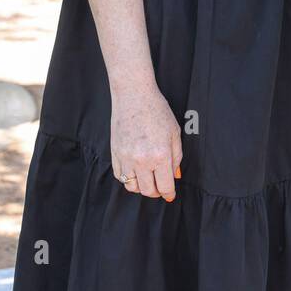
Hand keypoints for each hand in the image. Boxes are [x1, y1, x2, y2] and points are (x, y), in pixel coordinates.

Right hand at [111, 82, 182, 200]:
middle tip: (161, 188)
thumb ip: (176, 157)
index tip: (170, 195)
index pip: (164, 186)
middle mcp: (142, 160)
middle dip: (156, 192)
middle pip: (148, 190)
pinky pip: (120, 176)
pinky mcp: (114, 153)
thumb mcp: (174, 133)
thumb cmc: (157, 111)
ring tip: (148, 179)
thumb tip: (175, 176)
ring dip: (141, 187)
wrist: (134, 96)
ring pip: (132, 186)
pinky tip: (136, 171)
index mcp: (160, 155)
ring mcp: (126, 158)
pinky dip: (128, 178)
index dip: (169, 193)